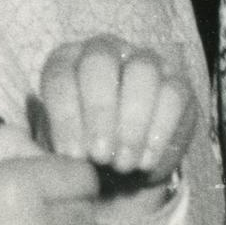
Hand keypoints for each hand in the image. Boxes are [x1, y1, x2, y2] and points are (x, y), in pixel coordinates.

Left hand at [36, 35, 196, 188]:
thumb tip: (49, 155)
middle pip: (100, 61)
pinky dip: (160, 130)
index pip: (60, 73)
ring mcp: (143, 62)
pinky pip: (173, 94)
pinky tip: (146, 160)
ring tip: (124, 163)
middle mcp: (104, 51)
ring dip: (132, 121)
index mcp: (66, 60)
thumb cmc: (81, 156)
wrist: (120, 173)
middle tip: (99, 155)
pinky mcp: (176, 83)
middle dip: (99, 111)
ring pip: (141, 71)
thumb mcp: (58, 154)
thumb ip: (48, 149)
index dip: (65, 114)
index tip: (71, 155)